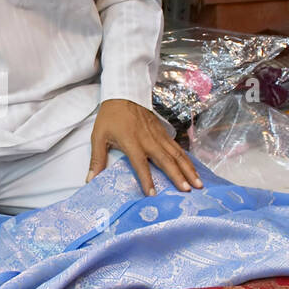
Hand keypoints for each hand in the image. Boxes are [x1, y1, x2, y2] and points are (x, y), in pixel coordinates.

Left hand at [87, 98, 202, 195]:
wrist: (123, 94)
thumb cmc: (110, 117)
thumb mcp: (98, 137)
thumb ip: (97, 159)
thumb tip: (90, 180)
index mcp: (132, 142)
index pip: (140, 164)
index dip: (146, 179)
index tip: (152, 194)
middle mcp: (148, 140)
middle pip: (166, 160)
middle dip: (178, 176)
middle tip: (188, 190)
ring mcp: (158, 136)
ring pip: (176, 155)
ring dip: (188, 169)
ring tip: (198, 184)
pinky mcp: (164, 133)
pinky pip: (178, 148)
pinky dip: (187, 159)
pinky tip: (194, 170)